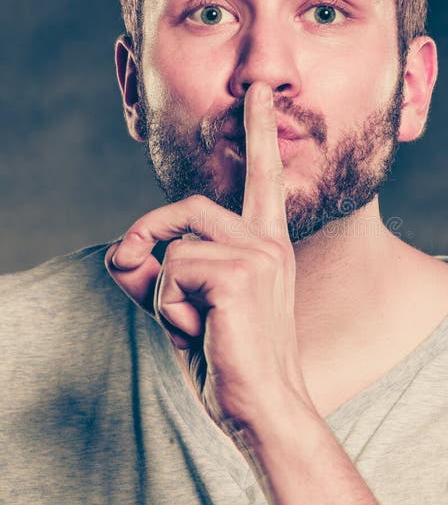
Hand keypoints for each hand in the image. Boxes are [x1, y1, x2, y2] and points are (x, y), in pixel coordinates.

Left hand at [105, 82, 313, 436]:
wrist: (263, 409)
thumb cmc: (229, 363)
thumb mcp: (184, 311)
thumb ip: (152, 274)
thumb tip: (122, 250)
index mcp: (267, 246)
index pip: (263, 179)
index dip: (258, 134)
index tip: (258, 95)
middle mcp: (268, 243)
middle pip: (188, 208)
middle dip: (149, 238)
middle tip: (133, 270)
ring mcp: (258, 255)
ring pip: (173, 247)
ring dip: (164, 294)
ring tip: (196, 327)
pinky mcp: (240, 273)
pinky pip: (171, 271)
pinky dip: (168, 308)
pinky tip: (201, 333)